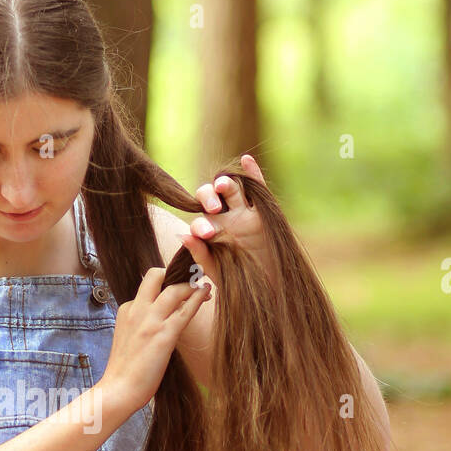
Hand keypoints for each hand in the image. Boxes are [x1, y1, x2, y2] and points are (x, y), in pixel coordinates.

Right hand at [100, 266, 212, 411]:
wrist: (118, 389)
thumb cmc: (124, 371)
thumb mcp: (127, 338)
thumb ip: (140, 324)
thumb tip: (158, 322)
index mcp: (127, 310)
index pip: (147, 287)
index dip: (164, 283)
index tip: (177, 286)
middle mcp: (137, 310)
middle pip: (155, 275)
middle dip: (175, 272)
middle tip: (192, 276)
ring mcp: (151, 321)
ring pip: (174, 289)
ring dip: (191, 284)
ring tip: (204, 286)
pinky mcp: (164, 335)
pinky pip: (185, 310)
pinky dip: (198, 298)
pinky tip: (207, 294)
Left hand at [180, 153, 275, 286]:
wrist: (267, 290)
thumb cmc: (239, 283)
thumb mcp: (217, 271)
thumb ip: (200, 254)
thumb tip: (182, 235)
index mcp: (212, 234)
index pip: (200, 220)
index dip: (200, 224)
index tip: (205, 233)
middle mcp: (226, 220)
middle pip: (212, 198)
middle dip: (208, 199)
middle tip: (213, 209)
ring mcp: (245, 214)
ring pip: (232, 190)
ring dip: (225, 184)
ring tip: (222, 186)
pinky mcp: (264, 212)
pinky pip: (258, 188)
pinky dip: (252, 173)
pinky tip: (246, 160)